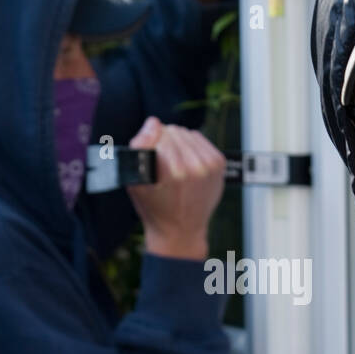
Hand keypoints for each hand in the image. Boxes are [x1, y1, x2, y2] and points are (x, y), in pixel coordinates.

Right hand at [126, 116, 225, 259]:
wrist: (181, 230)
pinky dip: (190, 145)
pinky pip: (199, 138)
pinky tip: (185, 161)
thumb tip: (153, 123)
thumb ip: (139, 147)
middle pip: (172, 131)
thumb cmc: (155, 208)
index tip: (148, 154)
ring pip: (186, 133)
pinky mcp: (218, 163)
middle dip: (163, 141)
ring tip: (172, 163)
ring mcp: (209, 165)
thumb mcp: (135, 183)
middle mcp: (194, 167)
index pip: (156, 133)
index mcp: (173, 173)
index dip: (148, 141)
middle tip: (161, 163)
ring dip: (176, 142)